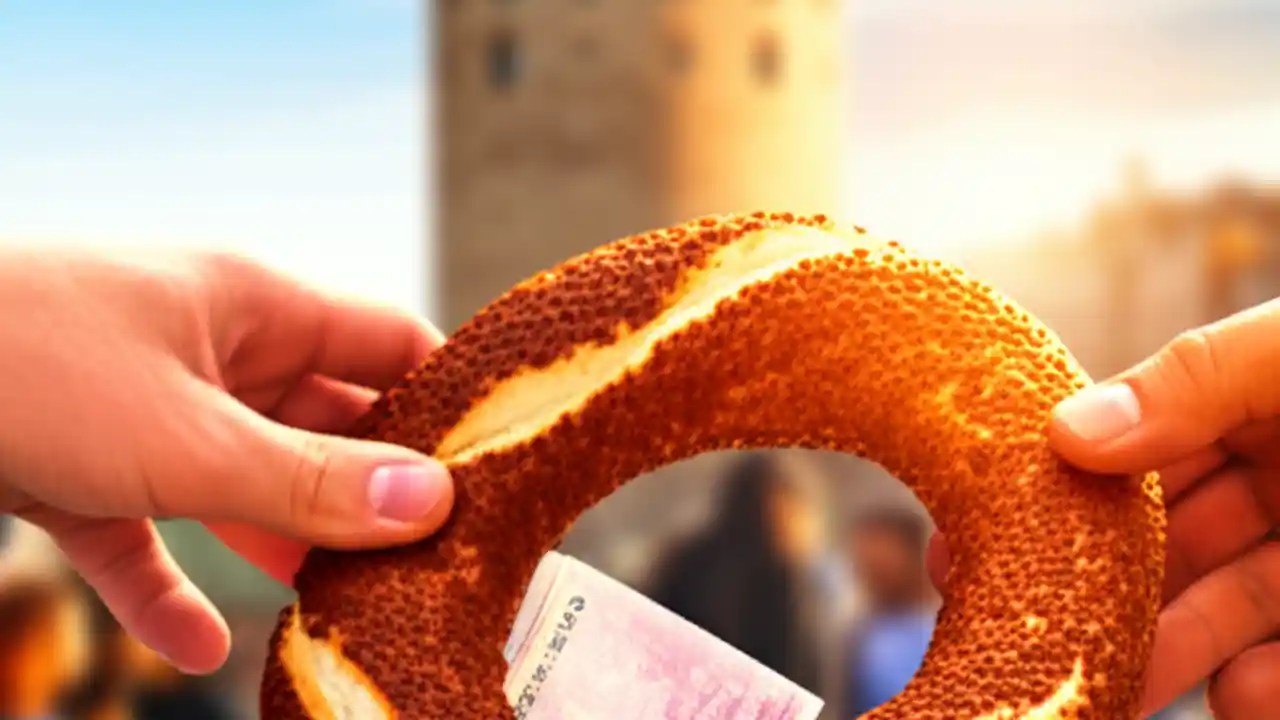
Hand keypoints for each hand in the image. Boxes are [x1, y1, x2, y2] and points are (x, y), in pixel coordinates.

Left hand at [0, 246, 454, 674]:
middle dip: (372, 494)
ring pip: (245, 486)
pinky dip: (172, 588)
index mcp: (257, 308)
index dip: (448, 399)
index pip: (389, 342)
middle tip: (431, 564)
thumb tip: (432, 503)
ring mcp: (146, 409)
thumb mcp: (188, 437)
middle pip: (326, 425)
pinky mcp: (79, 466)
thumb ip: (310, 481)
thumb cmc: (26, 360)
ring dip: (284, 548)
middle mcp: (214, 352)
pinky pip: (146, 533)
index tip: (499, 468)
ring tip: (342, 611)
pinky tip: (203, 644)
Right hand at [929, 299, 1279, 717]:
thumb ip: (1190, 381)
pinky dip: (1258, 690)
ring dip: (1167, 656)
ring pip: (1216, 612)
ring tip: (1120, 688)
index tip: (965, 547)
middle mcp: (1267, 478)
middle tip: (1018, 638)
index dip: (1042, 502)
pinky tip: (1238, 695)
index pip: (1118, 456)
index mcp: (1235, 405)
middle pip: (1157, 548)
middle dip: (1090, 596)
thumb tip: (1060, 432)